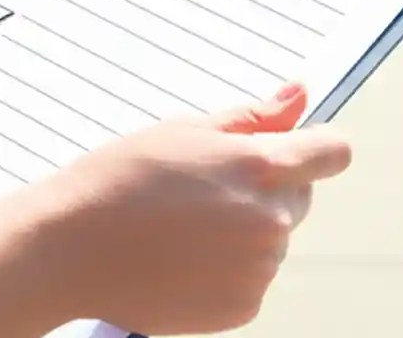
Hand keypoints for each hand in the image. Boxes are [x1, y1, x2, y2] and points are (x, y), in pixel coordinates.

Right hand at [34, 83, 351, 334]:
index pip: (332, 152)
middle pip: (300, 196)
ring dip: (244, 230)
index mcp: (259, 168)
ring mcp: (258, 269)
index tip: (298, 147)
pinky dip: (228, 269)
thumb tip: (299, 96)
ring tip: (181, 226)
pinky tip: (182, 258)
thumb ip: (254, 118)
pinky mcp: (243, 306)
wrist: (70, 250)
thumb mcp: (185, 131)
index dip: (316, 145)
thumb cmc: (120, 180)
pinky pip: (252, 278)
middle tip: (204, 188)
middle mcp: (270, 221)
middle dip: (267, 188)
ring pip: (272, 239)